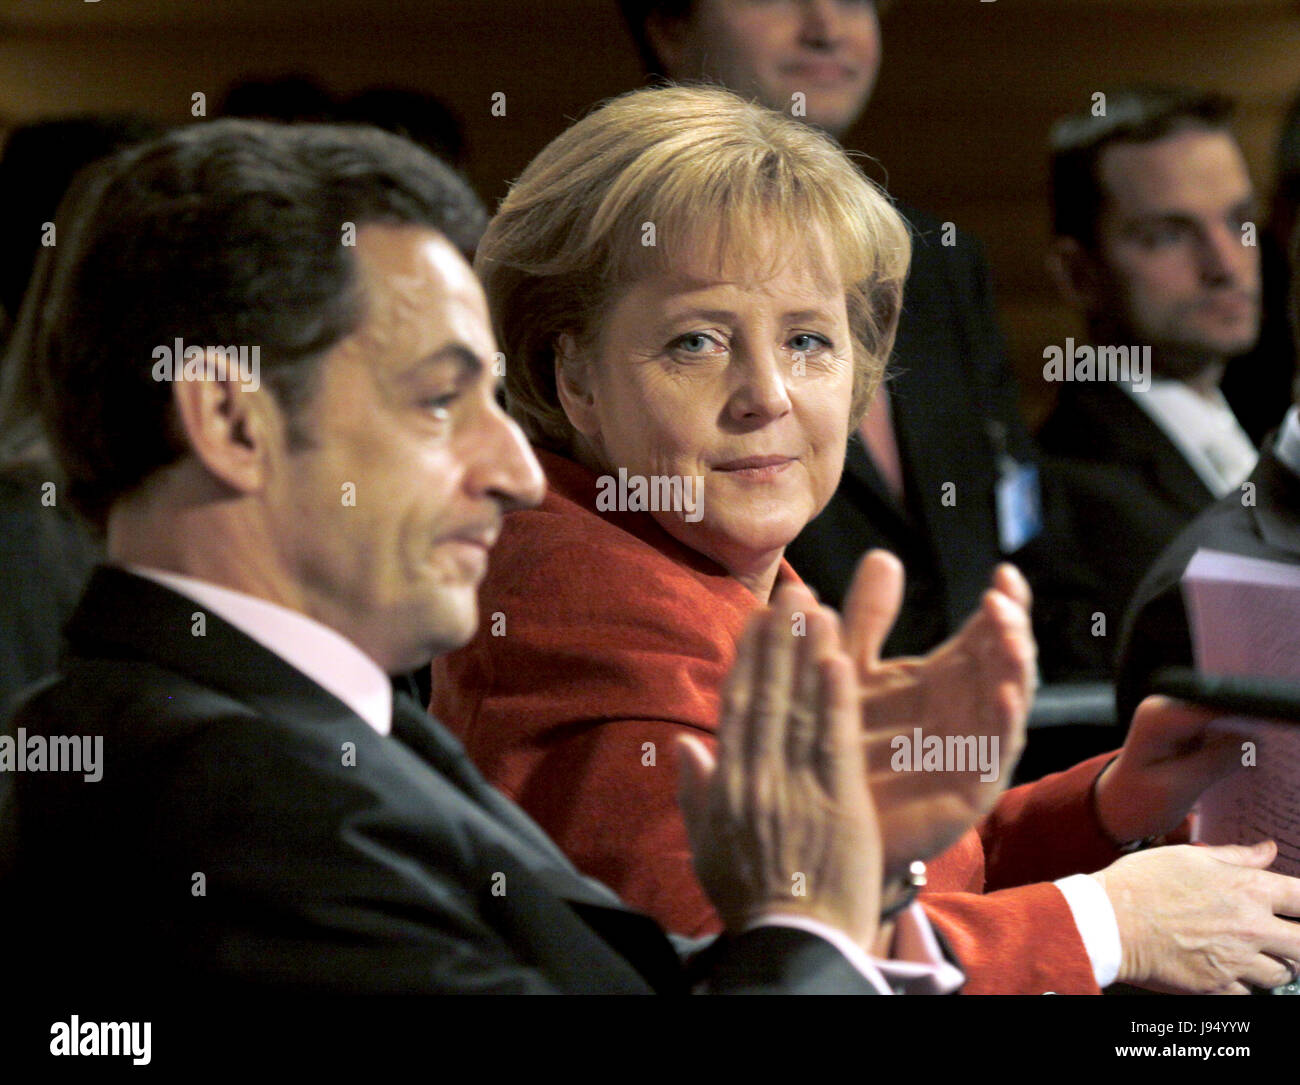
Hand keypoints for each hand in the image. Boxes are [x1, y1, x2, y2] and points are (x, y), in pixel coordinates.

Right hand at [677, 583, 881, 952]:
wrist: (793, 945)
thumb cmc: (752, 897)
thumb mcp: (708, 845)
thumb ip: (696, 791)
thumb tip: (686, 742)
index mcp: (727, 787)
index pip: (736, 709)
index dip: (747, 661)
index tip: (756, 622)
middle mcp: (756, 779)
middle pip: (766, 698)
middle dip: (776, 644)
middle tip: (788, 595)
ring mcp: (795, 790)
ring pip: (799, 710)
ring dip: (806, 656)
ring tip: (817, 608)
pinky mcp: (836, 805)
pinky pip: (832, 742)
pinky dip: (835, 699)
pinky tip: (838, 659)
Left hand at [842, 550, 1034, 877]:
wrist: (824, 819)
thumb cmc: (842, 742)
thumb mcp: (850, 669)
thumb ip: (867, 619)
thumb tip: (883, 556)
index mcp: (943, 679)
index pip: (986, 634)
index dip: (1001, 604)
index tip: (1003, 572)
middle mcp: (967, 710)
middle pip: (1006, 660)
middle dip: (1011, 627)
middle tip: (1001, 597)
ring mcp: (973, 749)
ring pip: (1010, 701)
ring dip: (1015, 666)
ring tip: (1009, 634)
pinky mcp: (968, 789)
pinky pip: (994, 753)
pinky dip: (1002, 721)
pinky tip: (1001, 692)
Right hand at [1092, 840, 1299, 993]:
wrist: (1107, 921)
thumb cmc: (1142, 882)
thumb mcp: (1190, 857)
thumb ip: (1236, 856)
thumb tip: (1268, 850)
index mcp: (1247, 889)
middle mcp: (1250, 927)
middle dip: (1299, 943)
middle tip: (1286, 940)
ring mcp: (1235, 961)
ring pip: (1280, 974)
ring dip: (1272, 966)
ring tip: (1253, 956)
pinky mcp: (1216, 986)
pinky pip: (1246, 994)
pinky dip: (1241, 985)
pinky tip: (1226, 972)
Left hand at [1095, 695, 1248, 843]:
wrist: (1119, 809)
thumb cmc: (1138, 802)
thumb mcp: (1180, 788)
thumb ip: (1217, 761)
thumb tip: (1254, 740)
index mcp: (1159, 715)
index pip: (1215, 706)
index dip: (1245, 719)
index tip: (1261, 742)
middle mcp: (1167, 706)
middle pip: (1220, 709)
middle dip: (1243, 730)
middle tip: (1254, 759)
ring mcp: (1177, 716)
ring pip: (1223, 720)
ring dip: (1239, 740)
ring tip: (1245, 765)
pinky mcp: (1187, 728)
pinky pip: (1218, 730)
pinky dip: (1231, 746)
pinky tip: (1239, 765)